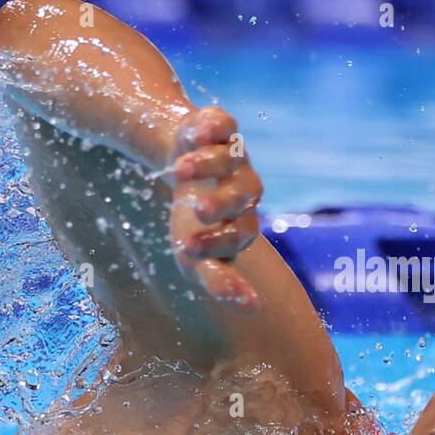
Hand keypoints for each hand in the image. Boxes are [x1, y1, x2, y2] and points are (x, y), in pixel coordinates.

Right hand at [167, 107, 262, 310]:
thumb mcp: (194, 252)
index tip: (188, 248)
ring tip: (180, 170)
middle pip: (242, 195)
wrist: (181, 161)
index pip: (240, 235)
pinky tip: (197, 134)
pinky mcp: (221, 128)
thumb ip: (218, 279)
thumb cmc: (192, 219)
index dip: (219, 243)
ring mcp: (235, 157)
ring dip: (208, 165)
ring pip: (232, 159)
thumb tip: (254, 309)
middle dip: (222, 203)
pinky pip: (222, 125)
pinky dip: (209, 128)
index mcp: (241, 224)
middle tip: (196, 210)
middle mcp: (244, 190)